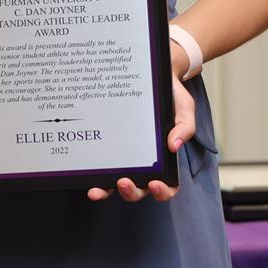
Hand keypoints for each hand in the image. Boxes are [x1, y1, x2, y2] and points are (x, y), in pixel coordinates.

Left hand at [86, 73, 195, 202]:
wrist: (152, 75)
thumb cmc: (171, 96)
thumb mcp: (184, 108)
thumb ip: (184, 127)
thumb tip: (174, 146)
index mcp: (165, 161)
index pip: (167, 186)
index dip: (162, 191)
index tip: (155, 184)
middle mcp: (143, 164)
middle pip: (138, 189)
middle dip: (130, 192)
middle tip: (123, 181)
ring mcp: (123, 157)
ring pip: (113, 184)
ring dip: (105, 190)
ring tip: (97, 188)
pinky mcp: (106, 147)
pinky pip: (98, 165)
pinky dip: (91, 173)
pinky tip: (84, 169)